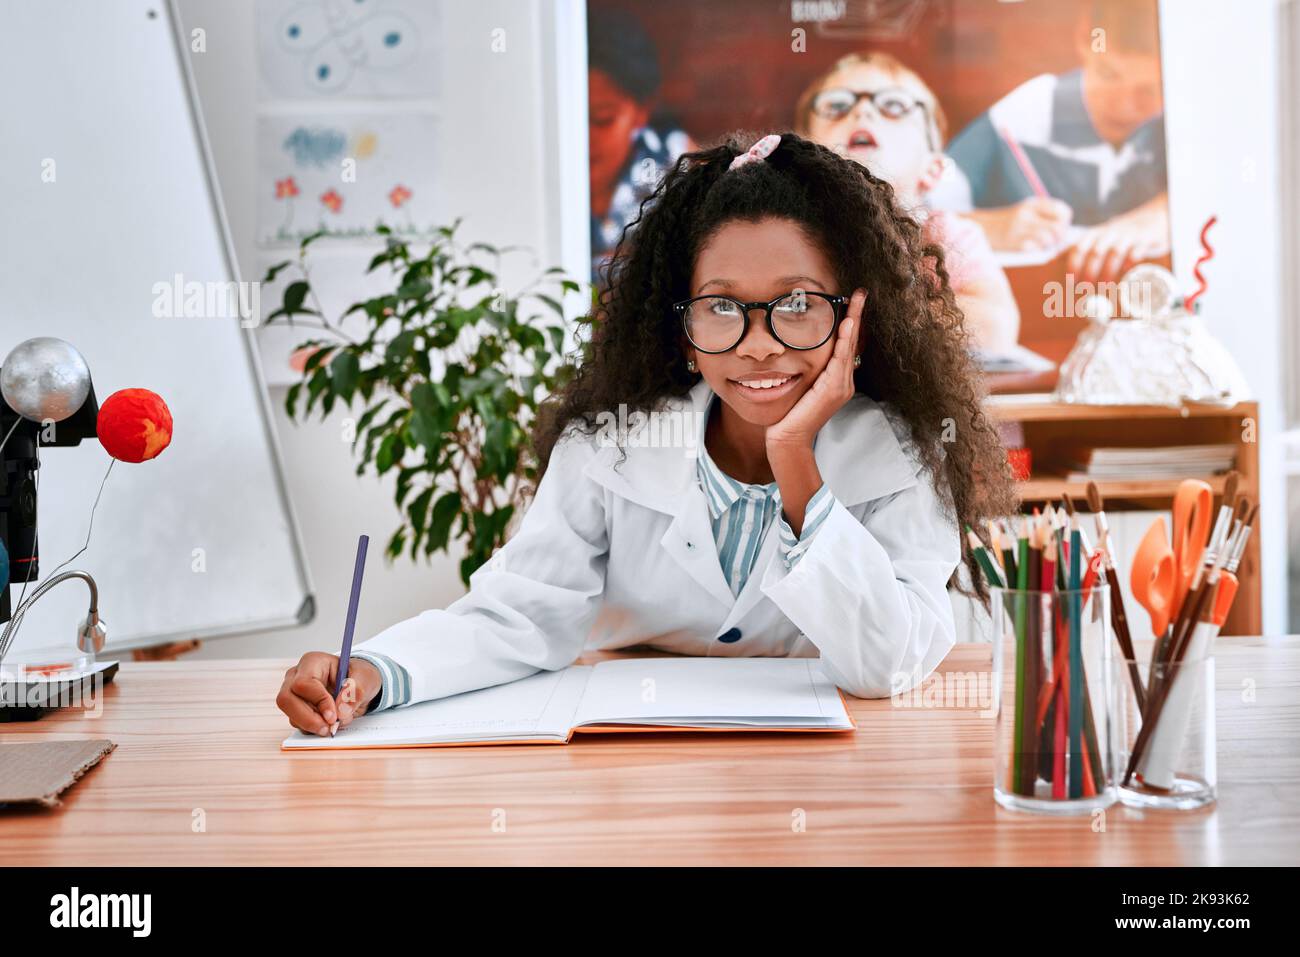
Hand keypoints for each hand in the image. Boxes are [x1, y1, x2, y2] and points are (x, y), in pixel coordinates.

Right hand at [276, 652, 381, 735]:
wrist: (359, 687)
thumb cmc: (360, 676)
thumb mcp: (366, 678)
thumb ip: (355, 692)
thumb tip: (341, 711)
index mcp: (313, 662)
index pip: (304, 683)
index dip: (318, 701)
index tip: (334, 715)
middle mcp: (297, 676)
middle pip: (286, 699)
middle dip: (308, 719)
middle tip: (328, 729)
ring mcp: (294, 693)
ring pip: (291, 715)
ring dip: (312, 726)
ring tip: (334, 725)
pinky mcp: (296, 709)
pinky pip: (297, 723)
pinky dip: (313, 729)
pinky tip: (328, 724)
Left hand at [765, 289, 863, 451]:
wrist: (789, 440)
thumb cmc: (789, 416)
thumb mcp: (799, 388)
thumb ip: (805, 372)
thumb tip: (796, 353)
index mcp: (837, 382)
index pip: (846, 346)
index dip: (850, 323)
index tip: (851, 302)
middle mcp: (844, 383)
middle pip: (853, 343)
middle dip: (856, 316)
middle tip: (860, 293)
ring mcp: (841, 387)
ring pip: (849, 347)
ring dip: (853, 321)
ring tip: (856, 301)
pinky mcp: (834, 390)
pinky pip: (840, 359)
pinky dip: (844, 340)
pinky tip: (847, 324)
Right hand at [968, 198, 1072, 251]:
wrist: (976, 227)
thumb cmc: (1005, 224)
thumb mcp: (1024, 212)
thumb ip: (1043, 217)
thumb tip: (1064, 233)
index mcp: (1033, 204)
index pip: (1063, 212)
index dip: (1064, 223)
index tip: (1057, 228)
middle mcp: (1027, 213)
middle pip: (1058, 227)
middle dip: (1059, 237)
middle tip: (1052, 242)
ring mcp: (1018, 228)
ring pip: (1048, 239)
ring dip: (1047, 246)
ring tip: (1040, 246)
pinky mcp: (1011, 242)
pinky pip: (1034, 248)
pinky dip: (1034, 251)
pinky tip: (1028, 249)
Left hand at [1067, 199, 1170, 283]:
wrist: (1155, 215)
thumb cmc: (1121, 235)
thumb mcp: (1101, 238)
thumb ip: (1083, 251)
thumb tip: (1060, 267)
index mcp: (1096, 234)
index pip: (1079, 248)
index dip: (1073, 265)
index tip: (1071, 282)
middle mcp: (1111, 233)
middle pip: (1096, 252)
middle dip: (1090, 271)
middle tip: (1087, 287)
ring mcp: (1129, 235)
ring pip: (1116, 252)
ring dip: (1109, 270)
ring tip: (1105, 285)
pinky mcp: (1146, 238)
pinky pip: (1138, 248)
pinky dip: (1132, 259)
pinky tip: (1127, 269)